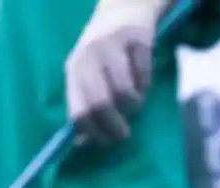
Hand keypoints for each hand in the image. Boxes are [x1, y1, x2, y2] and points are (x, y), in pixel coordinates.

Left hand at [65, 0, 165, 144]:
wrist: (123, 10)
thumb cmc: (103, 53)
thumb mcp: (86, 73)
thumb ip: (83, 103)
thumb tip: (83, 143)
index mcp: (73, 70)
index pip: (78, 111)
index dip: (92, 133)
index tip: (105, 143)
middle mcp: (89, 57)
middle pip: (101, 104)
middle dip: (115, 126)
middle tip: (124, 135)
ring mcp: (112, 46)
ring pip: (125, 92)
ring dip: (133, 105)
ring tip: (134, 103)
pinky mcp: (136, 39)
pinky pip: (144, 76)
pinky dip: (146, 85)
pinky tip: (142, 81)